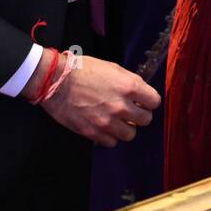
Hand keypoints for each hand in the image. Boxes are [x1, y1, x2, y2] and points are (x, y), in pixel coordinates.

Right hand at [36, 53, 160, 147]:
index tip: (143, 101)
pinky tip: (104, 126)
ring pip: (130, 134)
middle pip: (146, 120)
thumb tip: (140, 93)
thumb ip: (129, 82)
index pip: (154, 102)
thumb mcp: (112, 68)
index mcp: (129, 86)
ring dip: (126, 127)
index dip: (149, 101)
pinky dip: (110, 136)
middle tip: (131, 111)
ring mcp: (107, 121)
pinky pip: (111, 142)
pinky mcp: (93, 132)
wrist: (55, 81)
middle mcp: (121, 106)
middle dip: (139, 115)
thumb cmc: (82, 70)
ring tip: (117, 120)